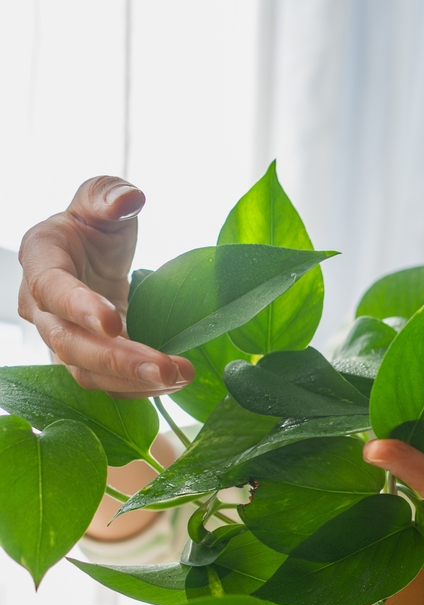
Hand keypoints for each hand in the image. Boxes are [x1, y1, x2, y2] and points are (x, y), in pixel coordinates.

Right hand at [18, 176, 192, 396]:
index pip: (52, 290)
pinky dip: (139, 388)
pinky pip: (107, 382)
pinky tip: (174, 383)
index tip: (113, 321)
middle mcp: (41, 307)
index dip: (79, 307)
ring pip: (87, 372)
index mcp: (41, 260)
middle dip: (118, 360)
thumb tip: (130, 198)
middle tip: (166, 367)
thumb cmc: (93, 225)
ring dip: (134, 380)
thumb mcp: (100, 198)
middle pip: (70, 344)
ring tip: (180, 376)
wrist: (89, 256)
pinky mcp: (86, 359)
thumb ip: (109, 195)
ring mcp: (62, 337)